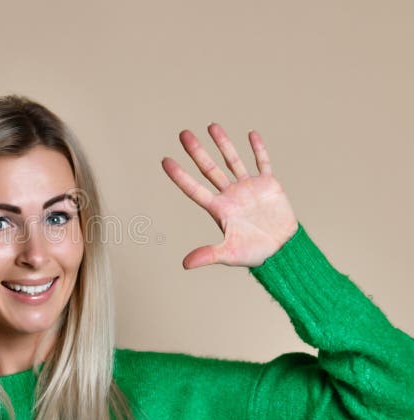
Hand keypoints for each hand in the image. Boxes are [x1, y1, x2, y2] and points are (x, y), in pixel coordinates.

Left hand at [161, 123, 297, 268]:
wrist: (283, 251)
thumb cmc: (254, 254)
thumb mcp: (230, 254)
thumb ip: (209, 254)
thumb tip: (186, 264)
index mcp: (219, 209)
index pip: (194, 188)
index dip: (179, 176)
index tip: (165, 160)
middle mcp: (230, 194)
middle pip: (209, 168)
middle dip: (196, 151)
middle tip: (183, 133)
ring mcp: (248, 188)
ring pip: (232, 161)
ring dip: (223, 144)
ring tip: (211, 126)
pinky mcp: (268, 185)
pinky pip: (262, 163)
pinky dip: (258, 149)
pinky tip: (251, 134)